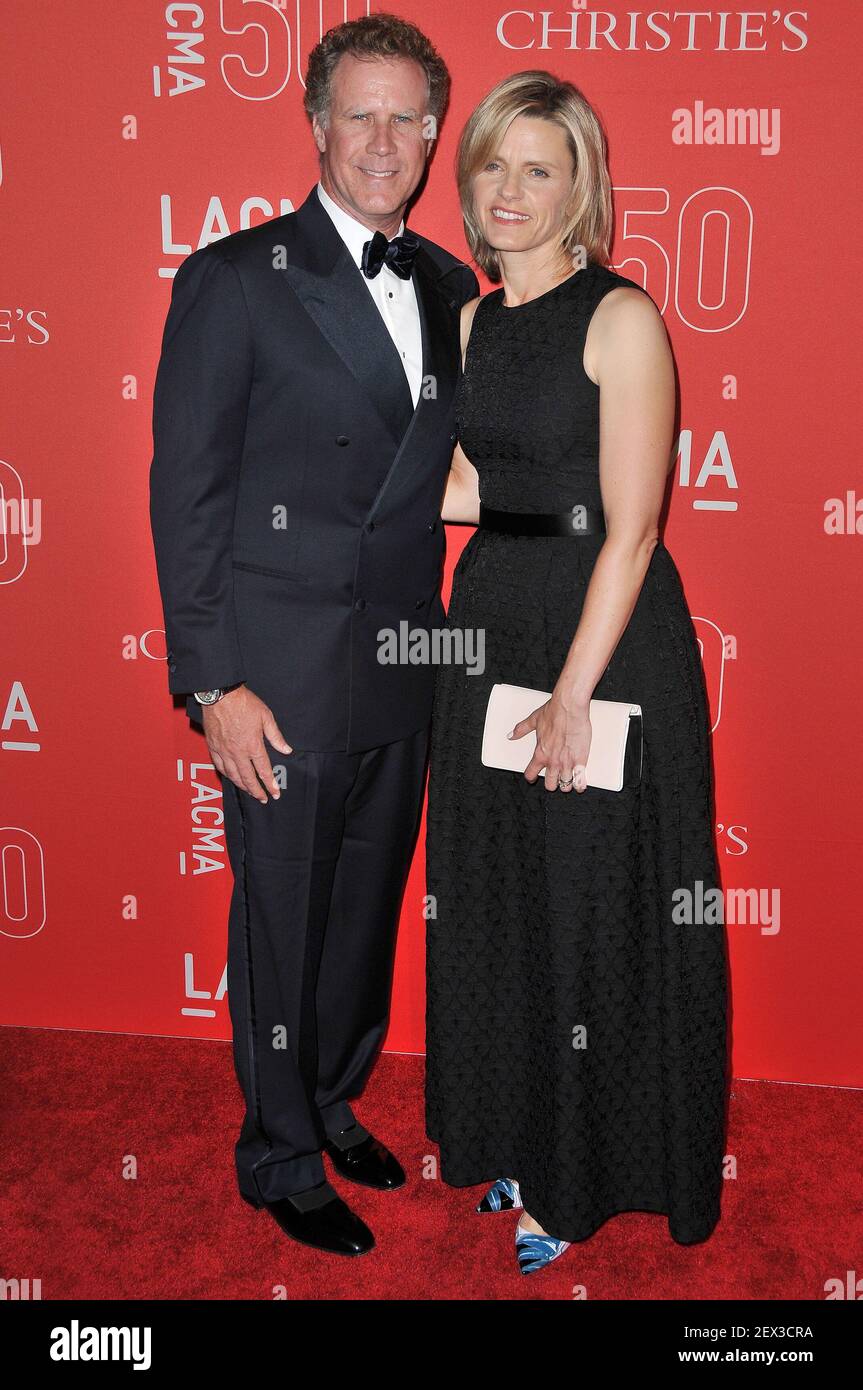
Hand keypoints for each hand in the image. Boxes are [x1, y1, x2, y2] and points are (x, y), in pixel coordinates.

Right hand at [202, 685, 291, 802]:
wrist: (220, 695)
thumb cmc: (244, 703)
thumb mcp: (266, 717)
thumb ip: (276, 736)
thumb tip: (286, 749)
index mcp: (253, 745)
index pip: (264, 770)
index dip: (270, 784)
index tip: (275, 793)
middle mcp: (238, 752)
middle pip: (248, 778)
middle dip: (256, 791)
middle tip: (263, 798)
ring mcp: (224, 751)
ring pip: (233, 775)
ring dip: (242, 786)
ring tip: (249, 791)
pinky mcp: (213, 747)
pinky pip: (219, 766)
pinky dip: (226, 775)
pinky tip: (231, 777)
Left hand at [509, 695, 591, 792]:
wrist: (570, 706)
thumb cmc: (554, 712)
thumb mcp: (534, 720)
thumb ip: (522, 729)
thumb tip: (511, 735)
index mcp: (540, 753)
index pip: (531, 774)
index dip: (532, 777)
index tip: (534, 777)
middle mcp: (552, 761)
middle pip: (549, 785)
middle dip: (552, 783)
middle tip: (555, 778)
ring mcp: (567, 763)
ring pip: (565, 786)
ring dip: (566, 784)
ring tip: (569, 779)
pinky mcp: (581, 761)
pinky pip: (580, 782)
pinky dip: (580, 785)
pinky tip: (580, 783)